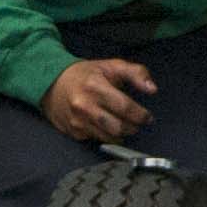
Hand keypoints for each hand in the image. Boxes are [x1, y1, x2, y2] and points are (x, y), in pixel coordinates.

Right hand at [42, 55, 159, 144]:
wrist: (53, 84)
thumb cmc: (87, 75)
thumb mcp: (111, 66)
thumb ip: (136, 73)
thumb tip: (153, 89)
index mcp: (95, 86)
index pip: (125, 107)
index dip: (141, 115)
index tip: (148, 117)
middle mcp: (84, 105)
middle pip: (118, 127)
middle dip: (133, 127)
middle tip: (137, 123)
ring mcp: (77, 121)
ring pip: (109, 137)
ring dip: (122, 135)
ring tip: (126, 126)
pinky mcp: (74, 132)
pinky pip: (97, 140)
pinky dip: (108, 136)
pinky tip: (109, 127)